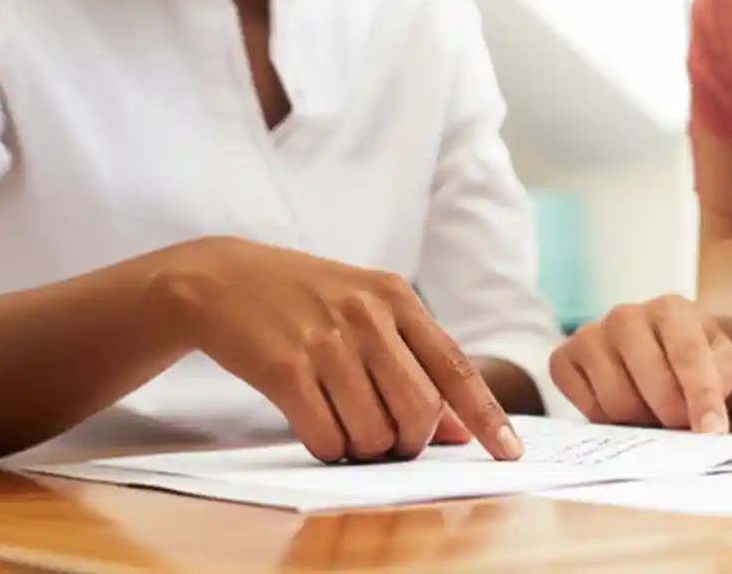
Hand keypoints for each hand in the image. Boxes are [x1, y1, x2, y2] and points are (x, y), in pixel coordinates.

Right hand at [152, 237, 520, 462]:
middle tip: (392, 441)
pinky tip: (317, 426)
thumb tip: (459, 429)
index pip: (456, 367)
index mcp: (396, 297)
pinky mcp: (285, 369)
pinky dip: (329, 447)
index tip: (510, 452)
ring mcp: (325, 342)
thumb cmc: (304, 298)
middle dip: (410, 442)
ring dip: (365, 448)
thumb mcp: (365, 311)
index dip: (486, 417)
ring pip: (374, 433)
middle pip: (420, 412)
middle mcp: (366, 316)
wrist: (222, 279)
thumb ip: (415, 363)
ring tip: (346, 426)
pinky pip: (327, 438)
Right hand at [548, 296, 731, 432]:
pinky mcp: (562, 358)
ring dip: (640, 421)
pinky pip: (585, 406)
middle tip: (681, 424)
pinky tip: (621, 410)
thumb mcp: (723, 363)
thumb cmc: (691, 361)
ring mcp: (589, 334)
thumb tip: (714, 419)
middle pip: (651, 384)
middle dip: (672, 415)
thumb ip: (725, 381)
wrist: (653, 351)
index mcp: (671, 309)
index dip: (702, 397)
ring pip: (616, 401)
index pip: (688, 356)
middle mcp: (625, 315)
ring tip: (652, 415)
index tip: (711, 431)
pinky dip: (607, 420)